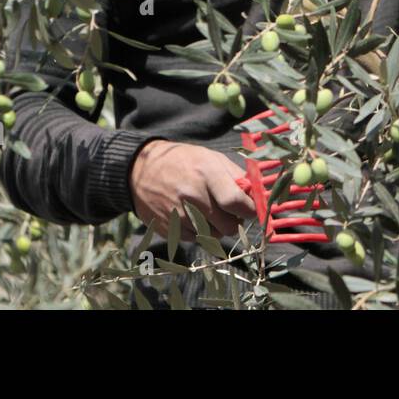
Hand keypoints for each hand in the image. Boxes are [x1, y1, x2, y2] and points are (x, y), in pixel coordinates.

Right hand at [129, 140, 255, 238]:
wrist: (139, 171)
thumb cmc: (183, 161)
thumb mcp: (211, 158)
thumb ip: (237, 177)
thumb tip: (259, 196)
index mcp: (206, 173)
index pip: (236, 202)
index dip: (250, 210)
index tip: (254, 210)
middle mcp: (192, 196)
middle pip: (228, 225)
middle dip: (234, 220)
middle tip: (229, 210)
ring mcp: (179, 215)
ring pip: (215, 236)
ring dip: (217, 227)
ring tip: (208, 210)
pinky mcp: (170, 229)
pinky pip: (197, 240)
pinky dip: (200, 232)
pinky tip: (192, 215)